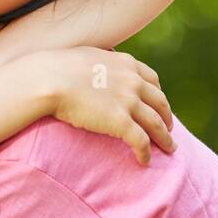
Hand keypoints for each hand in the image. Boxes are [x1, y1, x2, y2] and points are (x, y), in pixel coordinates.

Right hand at [37, 47, 174, 164]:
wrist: (48, 79)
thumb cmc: (55, 68)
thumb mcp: (84, 56)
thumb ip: (96, 63)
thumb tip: (88, 68)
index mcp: (125, 64)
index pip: (151, 80)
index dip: (157, 93)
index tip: (157, 103)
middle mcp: (133, 81)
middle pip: (160, 101)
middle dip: (166, 116)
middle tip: (168, 128)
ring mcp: (129, 102)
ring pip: (157, 124)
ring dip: (165, 137)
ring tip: (170, 149)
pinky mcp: (121, 122)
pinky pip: (141, 141)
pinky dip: (146, 152)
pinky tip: (145, 161)